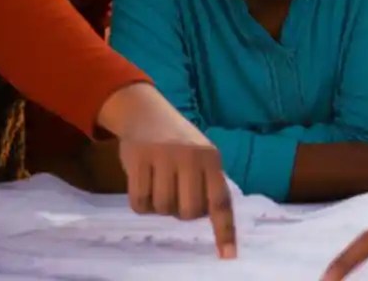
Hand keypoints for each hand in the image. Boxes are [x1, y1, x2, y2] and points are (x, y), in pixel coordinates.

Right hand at [103, 84, 235, 258]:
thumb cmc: (177, 140)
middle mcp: (191, 157)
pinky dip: (140, 203)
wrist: (145, 111)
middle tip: (174, 195)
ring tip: (157, 185)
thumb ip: (207, 182)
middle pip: (189, 211)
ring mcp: (164, 156)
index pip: (220, 201)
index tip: (227, 256)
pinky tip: (141, 185)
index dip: (224, 231)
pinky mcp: (139, 159)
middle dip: (181, 212)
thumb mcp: (201, 154)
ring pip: (163, 208)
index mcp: (211, 158)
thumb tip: (213, 217)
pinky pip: (140, 202)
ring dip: (158, 206)